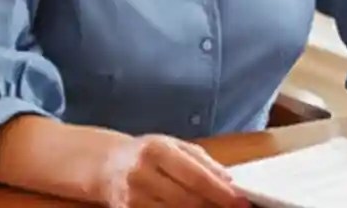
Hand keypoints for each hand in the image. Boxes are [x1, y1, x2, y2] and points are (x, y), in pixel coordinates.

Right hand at [93, 134, 248, 206]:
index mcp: (157, 150)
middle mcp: (142, 174)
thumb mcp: (174, 145)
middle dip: (214, 206)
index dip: (220, 192)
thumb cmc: (146, 152)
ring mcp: (133, 197)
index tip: (240, 201)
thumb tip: (228, 181)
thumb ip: (202, 161)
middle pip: (187, 199)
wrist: (106, 164)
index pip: (196, 176)